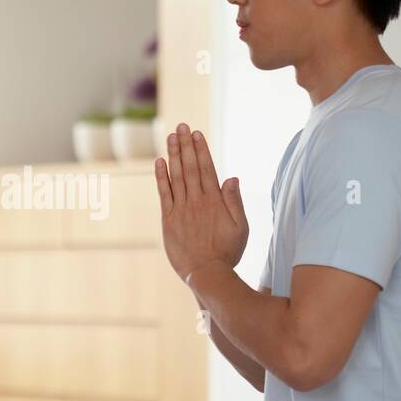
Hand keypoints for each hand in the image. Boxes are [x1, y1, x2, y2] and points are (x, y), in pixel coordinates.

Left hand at [154, 123, 248, 281]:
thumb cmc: (227, 253)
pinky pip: (164, 193)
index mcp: (215, 201)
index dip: (201, 149)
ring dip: (173, 154)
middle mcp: (197, 201)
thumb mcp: (241, 228)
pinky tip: (159, 161)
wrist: (205, 274)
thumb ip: (235, 202)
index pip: (207, 168)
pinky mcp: (169, 220)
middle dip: (186, 145)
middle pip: (190, 167)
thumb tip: (231, 177)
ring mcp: (181, 209)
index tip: (196, 133)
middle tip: (181, 126)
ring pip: (176, 176)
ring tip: (171, 136)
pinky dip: (161, 177)